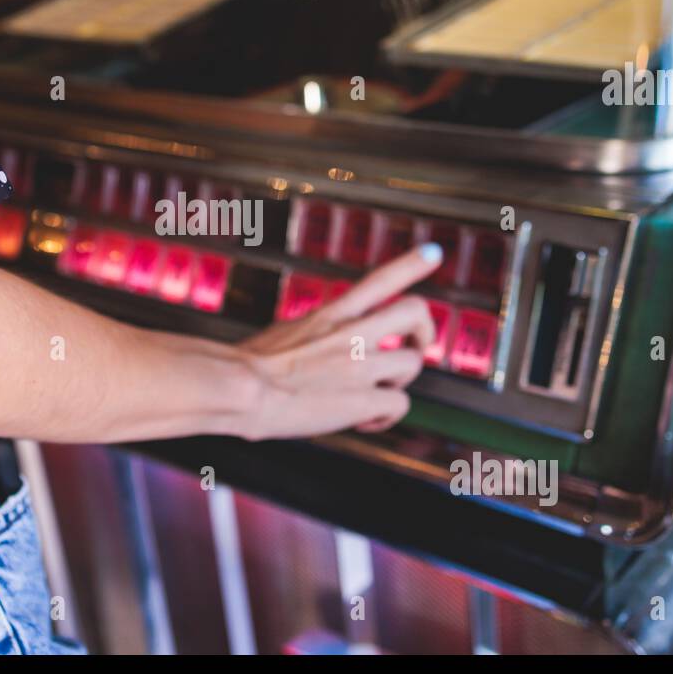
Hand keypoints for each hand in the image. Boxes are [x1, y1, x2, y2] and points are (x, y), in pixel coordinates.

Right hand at [235, 244, 442, 439]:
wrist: (239, 388)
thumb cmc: (247, 369)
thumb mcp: (285, 335)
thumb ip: (314, 336)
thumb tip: (320, 350)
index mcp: (331, 315)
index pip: (380, 278)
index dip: (412, 264)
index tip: (434, 253)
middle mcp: (352, 333)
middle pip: (415, 311)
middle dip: (424, 331)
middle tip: (414, 347)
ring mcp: (361, 365)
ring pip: (412, 363)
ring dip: (399, 381)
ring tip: (377, 393)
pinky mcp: (363, 399)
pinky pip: (399, 405)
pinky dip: (385, 416)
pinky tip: (364, 420)